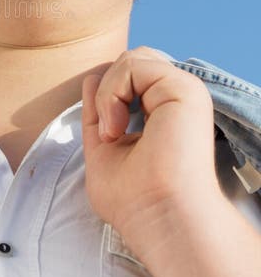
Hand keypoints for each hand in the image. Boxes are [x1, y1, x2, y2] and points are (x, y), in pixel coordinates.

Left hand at [81, 46, 221, 263]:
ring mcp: (184, 92)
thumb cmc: (134, 199)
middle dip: (108, 89)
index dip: (107, 94)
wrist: (158, 218)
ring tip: (112, 132)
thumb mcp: (104, 148)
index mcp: (164, 111)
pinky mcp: (185, 89)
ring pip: (131, 59)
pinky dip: (112, 92)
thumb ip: (99, 113)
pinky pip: (133, 64)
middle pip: (133, 61)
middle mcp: (177, 99)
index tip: (106, 134)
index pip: (132, 78)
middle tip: (109, 132)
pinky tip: (116, 128)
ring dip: (107, 93)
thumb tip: (91, 78)